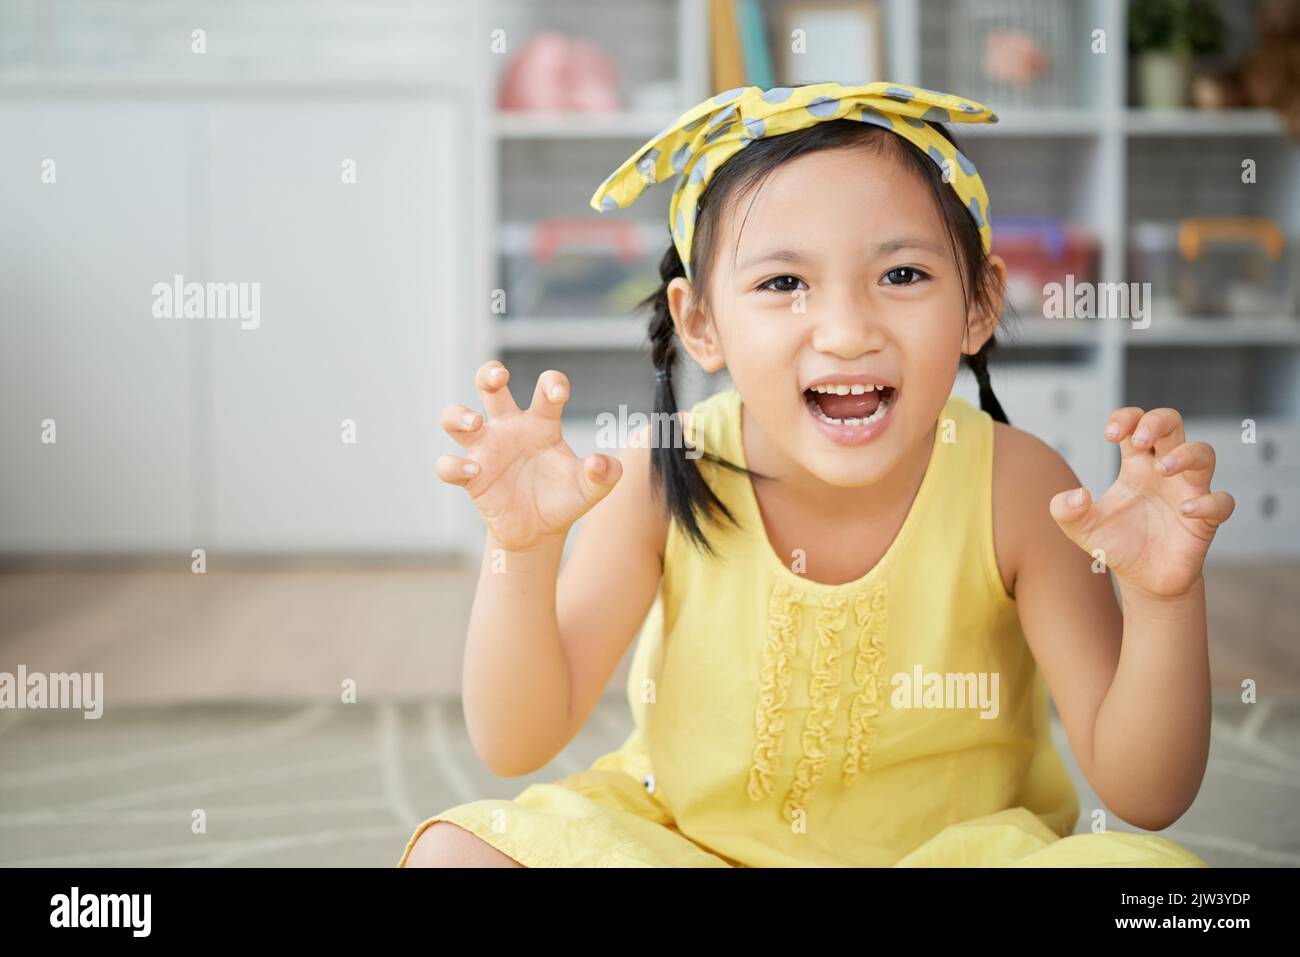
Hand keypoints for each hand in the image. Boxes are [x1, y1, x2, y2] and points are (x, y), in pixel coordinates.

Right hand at [436, 361, 622, 550]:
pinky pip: (449, 465)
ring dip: (458, 415)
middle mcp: (510, 429)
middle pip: (489, 386)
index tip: (559, 394)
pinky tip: (475, 471)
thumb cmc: (564, 499)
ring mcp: (486, 451)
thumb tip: (600, 462)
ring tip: (476, 422)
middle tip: (499, 376)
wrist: (540, 532)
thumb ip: (605, 474)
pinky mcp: (470, 477)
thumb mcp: (592, 489)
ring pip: (454, 418)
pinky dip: (455, 465)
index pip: (545, 390)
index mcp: (542, 423)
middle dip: (489, 373)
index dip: (551, 383)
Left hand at [1049, 407, 1234, 599]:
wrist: (1143, 579)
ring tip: (1162, 469)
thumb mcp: (1081, 529)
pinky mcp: (1206, 520)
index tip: (1109, 434)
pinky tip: (1184, 511)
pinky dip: (1208, 502)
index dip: (1126, 418)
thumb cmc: (1115, 544)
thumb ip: (1066, 511)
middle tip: (1139, 440)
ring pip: (1204, 454)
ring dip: (1186, 455)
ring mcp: (1189, 492)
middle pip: (1173, 424)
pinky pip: (1222, 502)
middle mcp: (1165, 472)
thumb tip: (1076, 495)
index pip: (1136, 424)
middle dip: (1158, 421)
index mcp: (1136, 466)